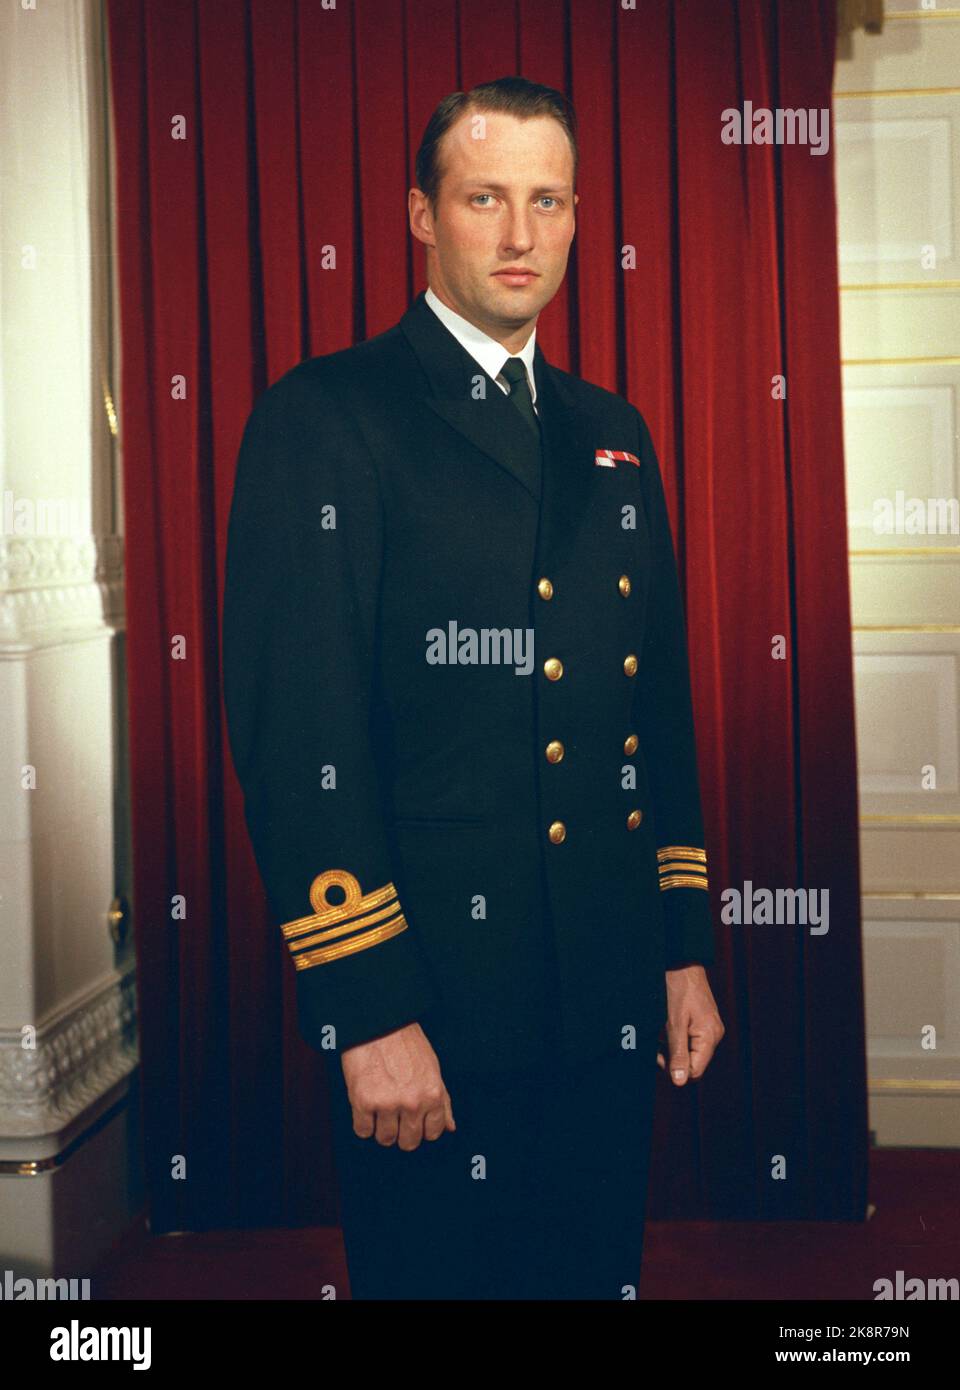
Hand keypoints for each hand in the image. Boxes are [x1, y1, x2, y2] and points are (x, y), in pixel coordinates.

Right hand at [340, 1021, 455, 1150]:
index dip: (422, 1128)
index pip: (432, 1133)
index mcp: (433, 1095)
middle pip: (408, 1142)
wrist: (378, 1023)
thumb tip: (450, 1128)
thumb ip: (442, 1101)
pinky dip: (362, 1123)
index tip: (413, 1119)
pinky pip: (363, 1131)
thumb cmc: (406, 1043)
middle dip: (402, 1132)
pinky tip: (366, 1106)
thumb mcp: (432, 1069)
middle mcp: (413, 1103)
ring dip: (381, 1128)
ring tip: (379, 1108)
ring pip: (385, 1139)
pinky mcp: (364, 1102)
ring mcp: (388, 1104)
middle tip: (395, 1115)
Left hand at [656, 965, 723, 1084]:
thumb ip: (677, 1052)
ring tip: (659, 1027)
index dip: (675, 1069)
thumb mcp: (673, 1022)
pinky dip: (672, 1035)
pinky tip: (664, 1023)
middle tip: (655, 1039)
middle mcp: (713, 1035)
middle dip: (670, 1055)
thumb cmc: (677, 988)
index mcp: (710, 1036)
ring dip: (668, 1044)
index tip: (659, 1054)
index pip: (695, 1072)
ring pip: (685, 1050)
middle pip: (690, 1062)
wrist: (681, 961)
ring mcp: (707, 1027)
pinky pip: (685, 1038)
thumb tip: (679, 1082)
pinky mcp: (700, 1021)